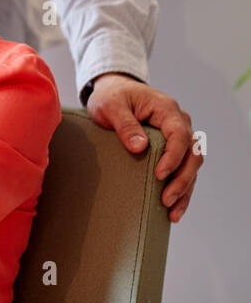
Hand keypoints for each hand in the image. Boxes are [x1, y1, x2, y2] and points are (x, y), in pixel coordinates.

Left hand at [87, 73, 200, 222]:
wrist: (114, 90)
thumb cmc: (112, 96)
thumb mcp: (111, 106)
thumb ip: (125, 124)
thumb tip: (140, 147)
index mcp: (167, 110)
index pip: (179, 136)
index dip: (173, 157)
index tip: (159, 175)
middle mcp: (180, 122)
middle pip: (193, 154)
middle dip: (182, 180)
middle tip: (166, 199)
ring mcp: (179, 136)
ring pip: (192, 165)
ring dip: (185, 189)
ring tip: (172, 212)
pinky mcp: (174, 148)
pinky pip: (183, 169)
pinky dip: (181, 188)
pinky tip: (174, 208)